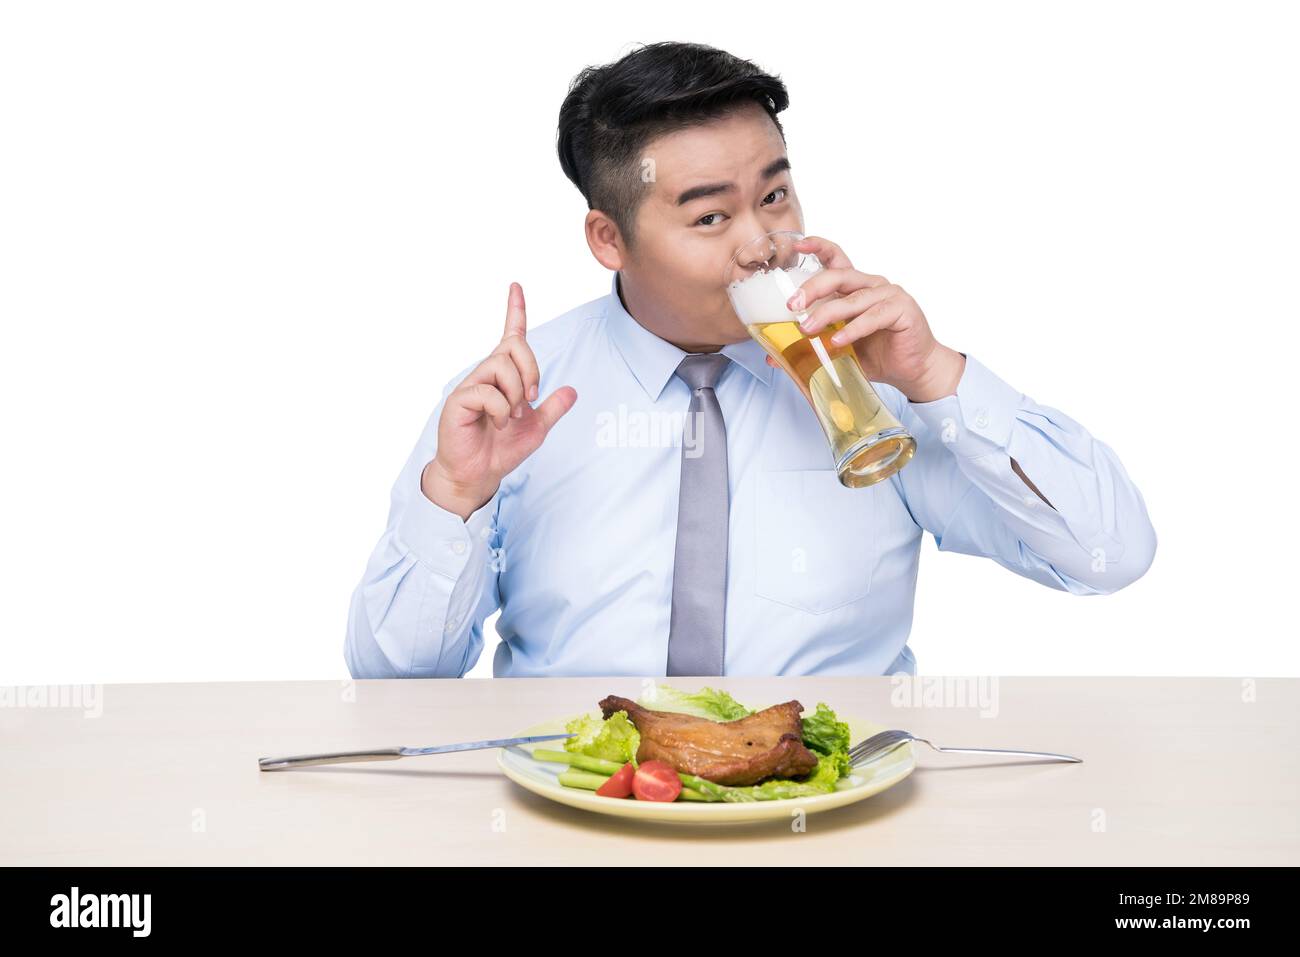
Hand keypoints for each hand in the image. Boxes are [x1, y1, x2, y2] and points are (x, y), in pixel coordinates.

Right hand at [422, 282, 577, 519]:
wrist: (478, 474)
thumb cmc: (500, 449)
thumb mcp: (537, 428)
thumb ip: (553, 408)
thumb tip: (572, 391)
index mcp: (504, 376)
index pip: (511, 336)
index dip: (515, 311)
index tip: (516, 287)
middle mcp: (486, 373)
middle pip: (514, 346)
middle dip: (531, 369)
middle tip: (532, 398)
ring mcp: (471, 385)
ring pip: (501, 365)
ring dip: (516, 393)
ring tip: (510, 416)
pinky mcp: (460, 399)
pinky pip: (487, 391)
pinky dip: (500, 408)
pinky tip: (498, 422)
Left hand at [765, 236, 965, 402]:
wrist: (913, 370)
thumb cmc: (877, 355)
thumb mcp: (838, 349)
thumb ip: (811, 347)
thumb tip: (773, 356)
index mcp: (855, 287)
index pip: (836, 259)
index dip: (818, 247)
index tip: (798, 244)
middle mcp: (872, 285)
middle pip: (839, 276)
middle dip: (812, 288)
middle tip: (792, 305)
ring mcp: (889, 295)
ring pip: (853, 299)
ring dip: (827, 314)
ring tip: (807, 329)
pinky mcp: (902, 310)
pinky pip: (873, 316)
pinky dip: (853, 329)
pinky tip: (838, 341)